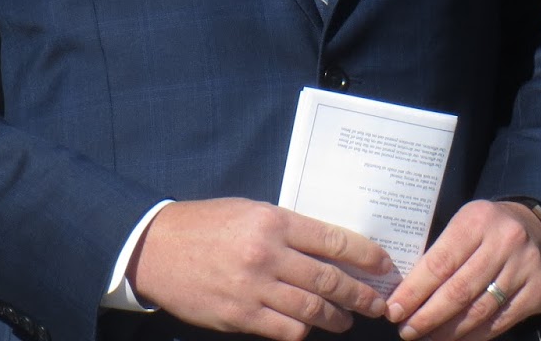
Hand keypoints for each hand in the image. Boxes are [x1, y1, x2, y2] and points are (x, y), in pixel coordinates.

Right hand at [129, 198, 393, 340]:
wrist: (156, 248)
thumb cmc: (205, 225)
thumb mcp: (247, 211)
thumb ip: (287, 229)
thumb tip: (331, 249)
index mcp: (271, 221)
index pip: (334, 241)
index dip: (367, 257)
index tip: (385, 267)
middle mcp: (266, 253)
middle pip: (331, 281)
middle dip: (362, 296)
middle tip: (379, 303)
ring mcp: (254, 287)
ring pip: (315, 311)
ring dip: (338, 318)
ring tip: (346, 319)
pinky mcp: (241, 314)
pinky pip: (289, 331)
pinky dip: (305, 331)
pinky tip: (308, 327)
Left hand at [385, 200, 540, 340]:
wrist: (540, 227)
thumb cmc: (487, 227)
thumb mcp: (463, 222)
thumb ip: (440, 250)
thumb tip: (406, 288)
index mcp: (476, 221)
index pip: (439, 263)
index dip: (414, 290)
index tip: (394, 309)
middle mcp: (504, 244)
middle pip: (458, 291)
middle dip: (428, 315)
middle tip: (406, 330)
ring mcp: (525, 269)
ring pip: (480, 310)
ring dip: (450, 330)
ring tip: (427, 337)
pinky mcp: (540, 292)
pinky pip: (502, 320)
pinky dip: (476, 334)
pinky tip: (457, 339)